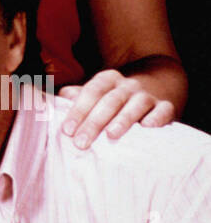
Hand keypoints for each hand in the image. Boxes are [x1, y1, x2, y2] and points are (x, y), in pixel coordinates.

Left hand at [58, 69, 175, 149]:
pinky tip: (148, 127)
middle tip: (81, 142)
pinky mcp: (166, 106)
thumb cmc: (118, 97)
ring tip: (111, 135)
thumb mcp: (98, 93)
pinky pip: (163, 110)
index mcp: (108, 79)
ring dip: (123, 119)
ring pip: (136, 104)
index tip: (67, 130)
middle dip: (94, 122)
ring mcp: (148, 95)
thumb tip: (56, 100)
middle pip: (110, 101)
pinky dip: (157, 117)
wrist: (157, 84)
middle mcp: (128, 85)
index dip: (78, 110)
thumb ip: (78, 97)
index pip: (91, 92)